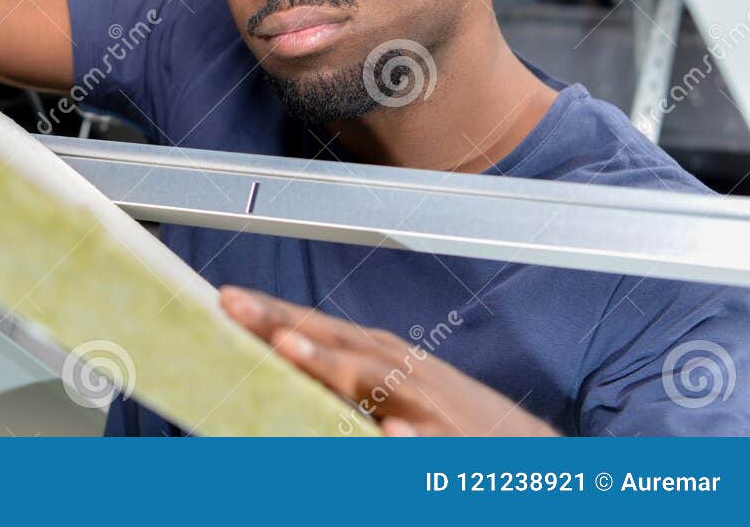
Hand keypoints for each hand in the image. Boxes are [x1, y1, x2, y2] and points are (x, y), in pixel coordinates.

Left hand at [219, 286, 558, 436]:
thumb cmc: (446, 421)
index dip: (270, 312)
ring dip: (328, 362)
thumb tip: (273, 362)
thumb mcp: (389, 388)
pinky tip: (385, 429)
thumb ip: (335, 379)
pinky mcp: (444, 445)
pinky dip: (401, 434)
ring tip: (286, 347)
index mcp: (375, 356)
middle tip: (233, 306)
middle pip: (329, 339)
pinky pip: (416, 440)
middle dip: (281, 322)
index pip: (313, 326)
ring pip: (368, 379)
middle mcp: (394, 371)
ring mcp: (420, 405)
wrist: (528, 455)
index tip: (223, 298)